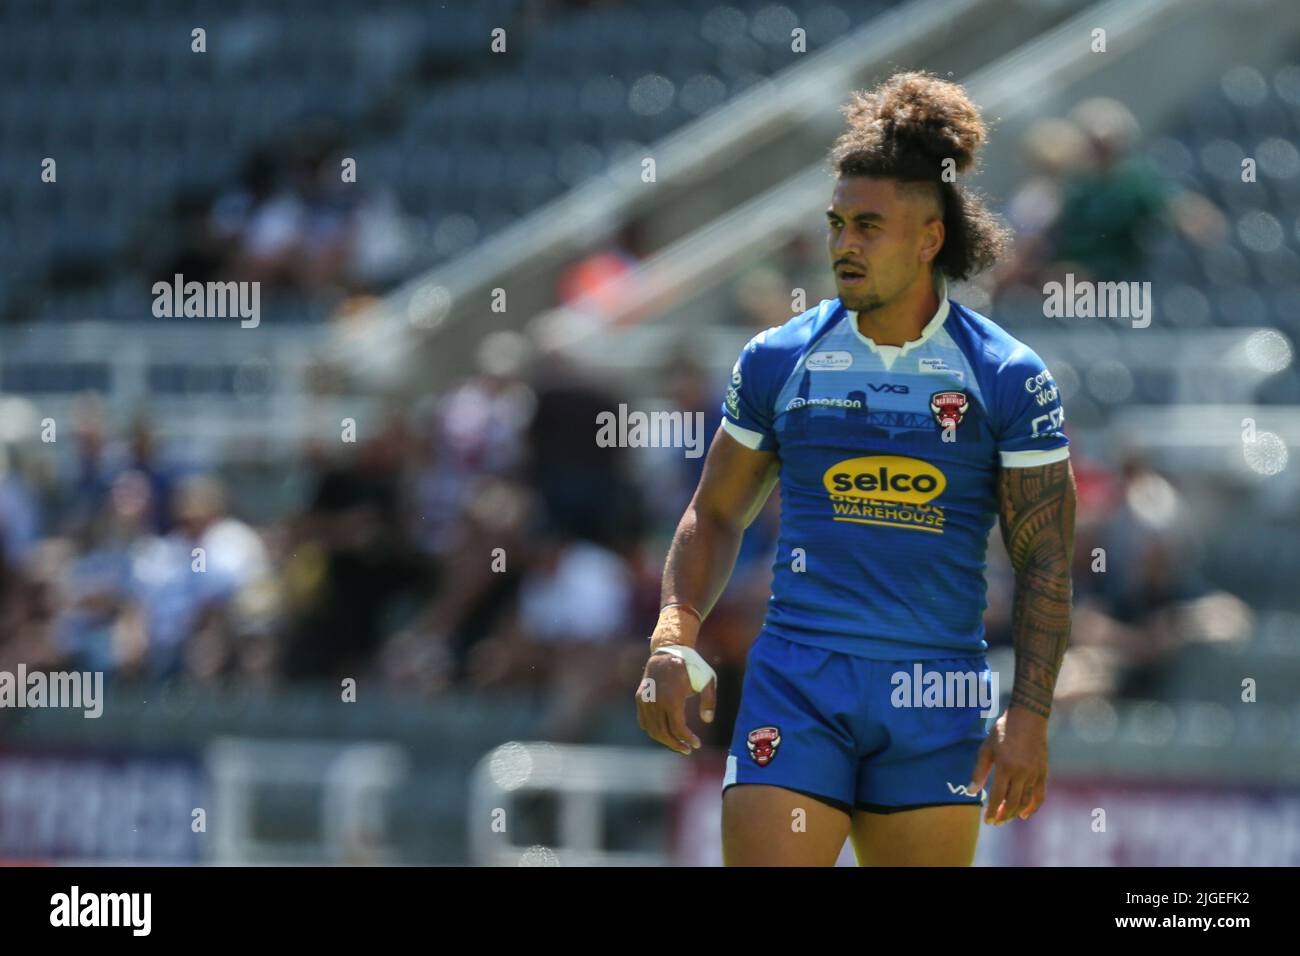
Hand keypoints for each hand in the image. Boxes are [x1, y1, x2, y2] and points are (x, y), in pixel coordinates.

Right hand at [634, 648, 716, 755]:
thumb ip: (709, 700)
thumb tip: (707, 720)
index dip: (687, 739)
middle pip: (663, 732)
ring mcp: (645, 699)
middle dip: (676, 744)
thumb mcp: (707, 679)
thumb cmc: (691, 666)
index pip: (678, 728)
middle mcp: (655, 700)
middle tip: (688, 750)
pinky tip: (666, 734)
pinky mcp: (640, 698)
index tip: (697, 744)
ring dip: (665, 740)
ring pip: (652, 729)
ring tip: (678, 745)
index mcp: (672, 697)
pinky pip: (644, 721)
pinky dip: (654, 731)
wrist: (667, 650)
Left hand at [968, 707, 1049, 824]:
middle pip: (1012, 802)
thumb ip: (979, 771)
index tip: (987, 821)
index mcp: (1005, 767)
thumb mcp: (986, 748)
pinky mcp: (1043, 773)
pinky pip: (1040, 795)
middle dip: (1002, 816)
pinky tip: (1024, 814)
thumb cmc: (1003, 731)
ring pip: (1025, 801)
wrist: (1028, 718)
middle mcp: (1021, 773)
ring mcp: (1034, 774)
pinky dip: (1033, 807)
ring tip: (1005, 819)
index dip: (991, 811)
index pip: (997, 796)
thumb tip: (971, 792)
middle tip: (995, 823)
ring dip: (1015, 813)